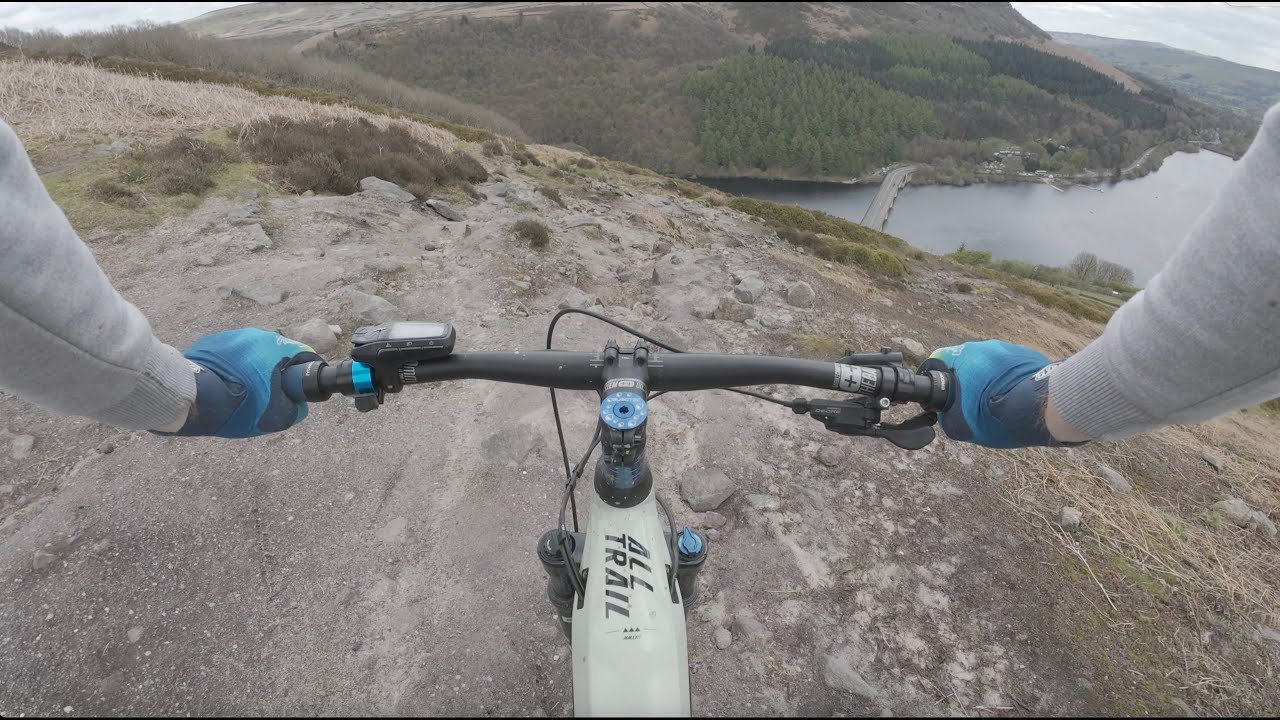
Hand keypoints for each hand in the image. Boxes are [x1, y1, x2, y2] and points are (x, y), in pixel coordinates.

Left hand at [166, 329, 320, 438]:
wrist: (191, 397)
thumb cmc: (239, 405)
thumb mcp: (276, 417)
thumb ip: (296, 408)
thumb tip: (298, 403)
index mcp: (279, 348)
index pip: (305, 355)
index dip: (306, 374)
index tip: (299, 388)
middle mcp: (258, 336)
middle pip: (278, 353)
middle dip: (278, 371)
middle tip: (270, 393)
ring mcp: (232, 336)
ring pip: (254, 352)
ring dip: (255, 368)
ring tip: (243, 390)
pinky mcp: (211, 341)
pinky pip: (231, 353)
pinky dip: (233, 366)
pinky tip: (225, 383)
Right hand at [919, 340, 1078, 448]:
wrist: (1046, 408)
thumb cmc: (1000, 416)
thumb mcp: (963, 426)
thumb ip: (948, 415)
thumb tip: (945, 413)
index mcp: (961, 359)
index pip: (938, 361)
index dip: (940, 380)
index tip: (946, 394)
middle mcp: (982, 347)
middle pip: (964, 360)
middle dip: (965, 378)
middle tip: (973, 401)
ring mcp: (1006, 347)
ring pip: (987, 361)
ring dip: (987, 376)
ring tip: (997, 399)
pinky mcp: (1026, 353)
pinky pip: (1008, 363)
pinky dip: (1007, 376)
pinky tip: (1014, 394)